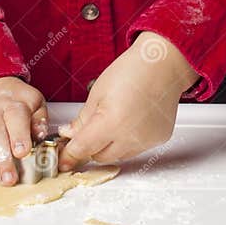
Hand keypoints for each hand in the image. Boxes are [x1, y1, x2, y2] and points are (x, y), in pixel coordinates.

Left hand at [57, 31, 199, 171]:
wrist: (162, 64)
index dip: (69, 155)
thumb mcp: (98, 93)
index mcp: (111, 122)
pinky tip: (132, 119)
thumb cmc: (130, 71)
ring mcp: (146, 140)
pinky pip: (136, 148)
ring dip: (110, 145)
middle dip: (91, 146)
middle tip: (90, 128)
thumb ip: (83, 119)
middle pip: (100, 156)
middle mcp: (130, 136)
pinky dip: (129, 140)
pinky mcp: (158, 139)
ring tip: (115, 118)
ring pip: (118, 155)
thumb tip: (70, 136)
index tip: (63, 159)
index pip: (83, 149)